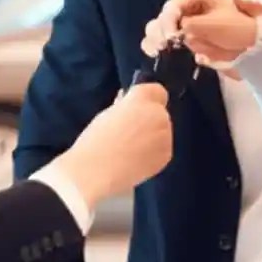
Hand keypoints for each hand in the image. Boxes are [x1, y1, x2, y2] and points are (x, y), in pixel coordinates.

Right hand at [53, 83, 171, 207]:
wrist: (95, 171)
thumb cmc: (95, 140)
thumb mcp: (108, 114)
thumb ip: (124, 105)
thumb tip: (127, 101)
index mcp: (143, 100)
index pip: (157, 90)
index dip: (146, 98)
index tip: (135, 106)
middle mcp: (159, 115)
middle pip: (160, 112)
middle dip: (149, 118)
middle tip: (130, 130)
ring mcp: (166, 136)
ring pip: (163, 130)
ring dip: (153, 135)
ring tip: (132, 148)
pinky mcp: (166, 155)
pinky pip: (163, 148)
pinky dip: (153, 152)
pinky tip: (136, 159)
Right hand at [142, 0, 261, 68]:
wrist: (249, 46)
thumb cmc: (237, 28)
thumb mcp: (217, 25)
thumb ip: (195, 26)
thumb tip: (179, 31)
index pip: (174, 6)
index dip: (170, 21)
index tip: (172, 37)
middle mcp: (185, 5)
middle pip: (163, 16)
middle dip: (161, 31)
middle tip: (164, 46)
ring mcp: (180, 22)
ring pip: (158, 27)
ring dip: (155, 38)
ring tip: (158, 50)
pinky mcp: (180, 37)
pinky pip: (161, 38)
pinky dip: (154, 44)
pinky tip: (154, 52)